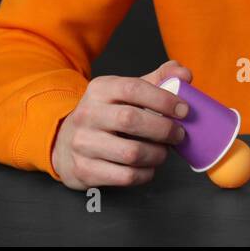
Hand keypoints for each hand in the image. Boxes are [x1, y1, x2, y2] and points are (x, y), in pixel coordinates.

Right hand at [51, 59, 191, 190]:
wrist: (65, 142)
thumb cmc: (106, 115)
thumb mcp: (125, 92)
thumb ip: (157, 80)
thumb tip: (184, 75)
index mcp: (100, 89)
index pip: (133, 88)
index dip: (163, 99)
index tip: (184, 110)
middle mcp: (88, 114)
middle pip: (131, 120)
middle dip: (164, 129)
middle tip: (178, 134)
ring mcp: (83, 143)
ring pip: (131, 153)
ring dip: (157, 154)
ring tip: (163, 151)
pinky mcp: (85, 170)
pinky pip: (125, 176)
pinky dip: (146, 173)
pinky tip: (149, 167)